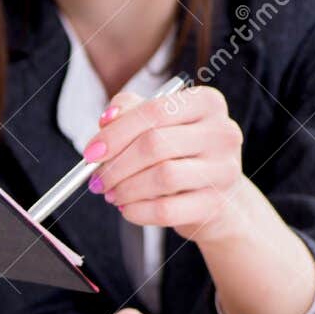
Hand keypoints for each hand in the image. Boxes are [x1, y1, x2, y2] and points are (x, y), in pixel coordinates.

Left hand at [85, 84, 247, 244]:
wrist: (217, 194)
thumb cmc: (180, 152)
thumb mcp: (157, 123)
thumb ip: (129, 111)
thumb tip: (107, 120)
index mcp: (207, 103)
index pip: (154, 111)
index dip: (115, 133)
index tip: (90, 153)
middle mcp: (223, 132)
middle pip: (155, 144)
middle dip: (116, 165)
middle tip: (96, 179)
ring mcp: (224, 170)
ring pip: (163, 177)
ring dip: (125, 189)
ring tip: (112, 194)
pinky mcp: (216, 204)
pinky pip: (167, 210)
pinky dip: (137, 211)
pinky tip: (127, 208)